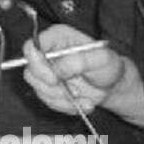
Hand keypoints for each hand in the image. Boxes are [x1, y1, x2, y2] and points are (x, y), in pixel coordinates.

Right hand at [22, 24, 143, 128]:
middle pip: (31, 71)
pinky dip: (65, 106)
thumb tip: (57, 70)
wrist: (112, 85)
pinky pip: (48, 101)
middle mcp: (48, 53)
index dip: (36, 64)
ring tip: (83, 98)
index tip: (54, 79)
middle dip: (51, 87)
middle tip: (73, 91)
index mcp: (56, 37)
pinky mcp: (49, 88)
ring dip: (62, 99)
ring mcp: (47, 72)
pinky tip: (81, 103)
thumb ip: (78, 61)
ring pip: (39, 89)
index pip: (31, 47)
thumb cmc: (108, 66)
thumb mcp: (100, 58)